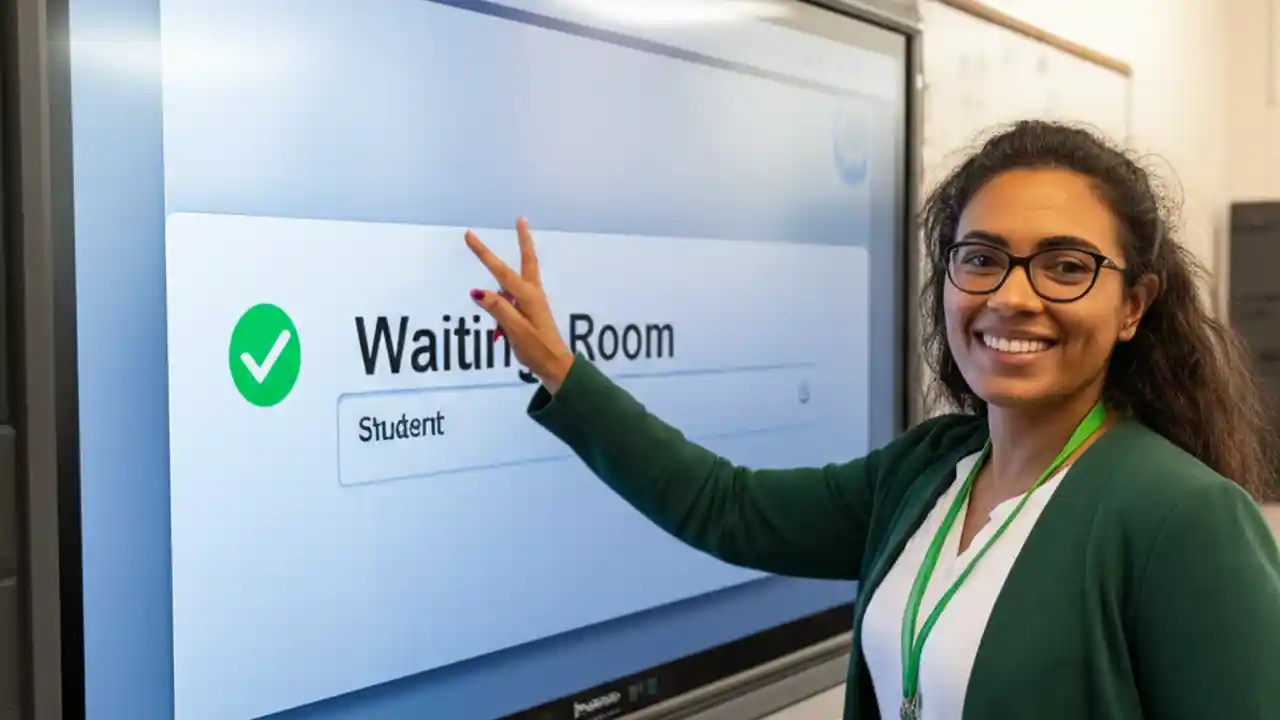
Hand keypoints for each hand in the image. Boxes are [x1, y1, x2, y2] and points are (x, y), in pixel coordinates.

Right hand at [466, 218, 574, 392]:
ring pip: (518, 279)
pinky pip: (516, 295)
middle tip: (521, 219)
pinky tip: (504, 317)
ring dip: (512, 271)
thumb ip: (498, 309)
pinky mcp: (532, 309)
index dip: (484, 253)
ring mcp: (534, 300)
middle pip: (526, 260)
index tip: (469, 236)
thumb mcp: (515, 330)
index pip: (501, 270)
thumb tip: (478, 291)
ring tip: (511, 298)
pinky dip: (507, 295)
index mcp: (528, 295)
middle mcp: (533, 293)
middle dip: (523, 239)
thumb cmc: (537, 349)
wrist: (556, 366)